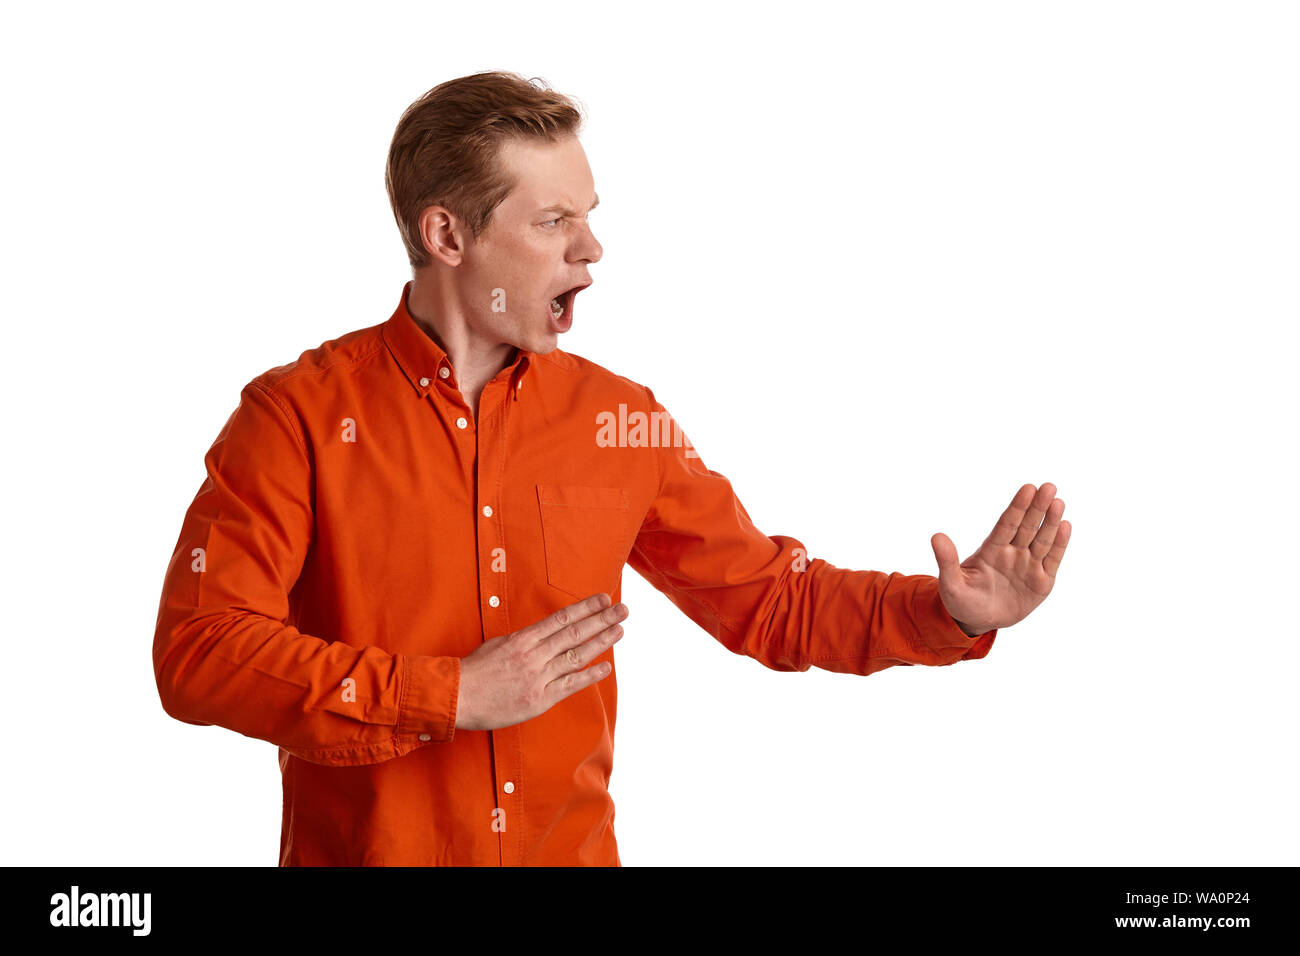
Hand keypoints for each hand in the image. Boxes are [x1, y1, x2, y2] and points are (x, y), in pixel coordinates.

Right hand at [455, 593, 627, 730]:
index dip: (586, 607)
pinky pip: (569, 685)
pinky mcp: (539, 699)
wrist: (457, 696)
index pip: (562, 618)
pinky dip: (589, 675)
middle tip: (623, 609)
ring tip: (620, 630)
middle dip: (602, 619)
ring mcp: (538, 676)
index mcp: (524, 638)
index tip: (604, 599)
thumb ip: (523, 641)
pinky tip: (606, 666)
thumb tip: (542, 635)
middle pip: (575, 632)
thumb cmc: (475, 671)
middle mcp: (534, 654)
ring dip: (601, 641)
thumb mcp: (498, 645)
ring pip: (576, 655)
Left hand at [930, 483, 1070, 635]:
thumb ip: (947, 561)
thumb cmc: (962, 600)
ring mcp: (1028, 566)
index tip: (1028, 488)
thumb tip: (936, 536)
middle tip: (1048, 486)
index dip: (1017, 507)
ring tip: (1058, 502)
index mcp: (991, 550)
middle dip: (1037, 507)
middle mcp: (1012, 553)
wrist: (978, 622)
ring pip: (1041, 540)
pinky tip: (1065, 525)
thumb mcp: (951, 584)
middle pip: (1026, 526)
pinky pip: (1052, 560)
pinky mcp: (1041, 582)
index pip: (1006, 524)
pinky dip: (1059, 544)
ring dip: (1050, 522)